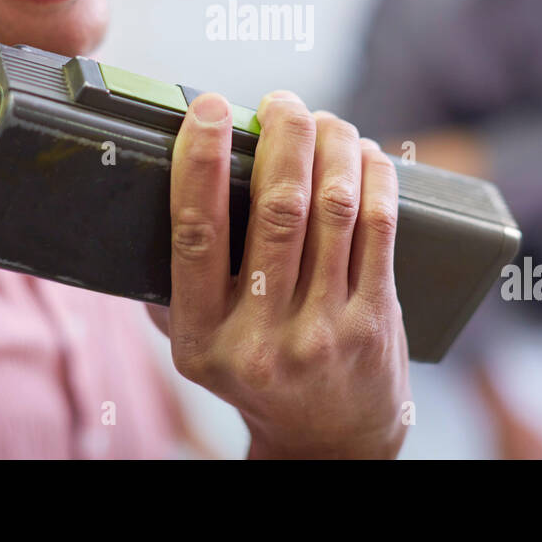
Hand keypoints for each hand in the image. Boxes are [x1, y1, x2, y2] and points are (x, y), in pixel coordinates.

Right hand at [163, 89, 410, 458]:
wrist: (325, 439)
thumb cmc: (251, 371)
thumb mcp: (194, 341)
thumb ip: (174, 277)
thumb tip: (162, 177)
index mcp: (201, 336)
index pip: (197, 233)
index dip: (202, 160)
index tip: (211, 109)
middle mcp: (260, 336)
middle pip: (277, 209)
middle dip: (282, 137)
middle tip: (281, 102)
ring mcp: (323, 330)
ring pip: (333, 209)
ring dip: (331, 147)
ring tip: (324, 119)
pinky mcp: (373, 321)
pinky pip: (379, 228)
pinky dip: (372, 177)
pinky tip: (363, 153)